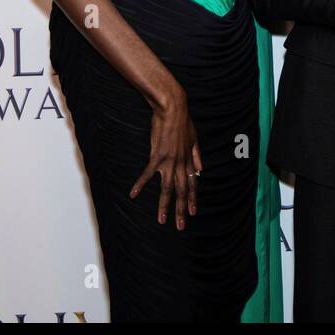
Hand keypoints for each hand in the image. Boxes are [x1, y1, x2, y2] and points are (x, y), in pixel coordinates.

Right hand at [131, 91, 201, 230]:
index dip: (193, 199)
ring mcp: (169, 161)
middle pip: (182, 191)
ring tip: (161, 220)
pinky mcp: (157, 156)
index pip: (193, 184)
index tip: (193, 212)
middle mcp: (181, 164)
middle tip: (181, 226)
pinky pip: (148, 174)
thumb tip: (201, 169)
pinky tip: (133, 195)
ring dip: (164, 206)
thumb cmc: (183, 122)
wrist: (173, 109)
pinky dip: (140, 184)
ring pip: (167, 188)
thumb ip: (197, 155)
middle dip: (181, 210)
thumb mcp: (195, 139)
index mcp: (189, 160)